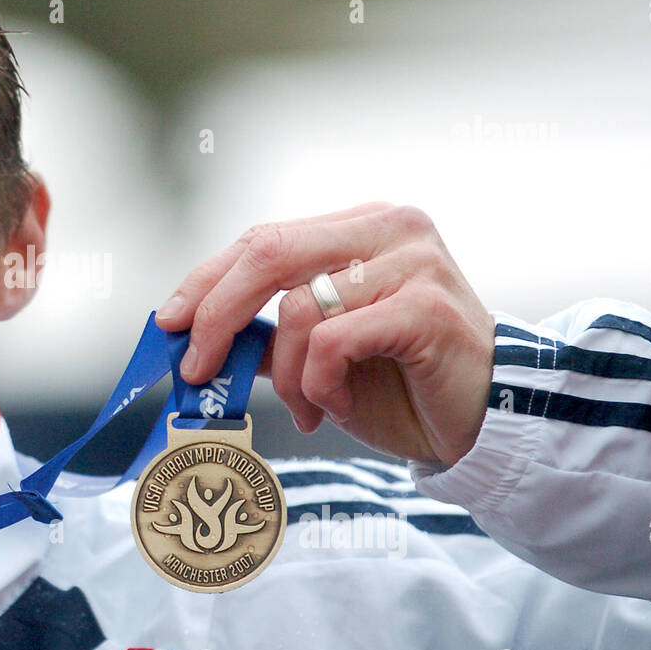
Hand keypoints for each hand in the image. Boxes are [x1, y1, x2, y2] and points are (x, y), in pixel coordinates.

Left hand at [155, 203, 494, 465]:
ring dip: (286, 376)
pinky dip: (320, 385)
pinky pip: (332, 342)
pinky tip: (340, 406)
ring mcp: (413, 261)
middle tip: (196, 366)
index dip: (207, 279)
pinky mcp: (428, 307)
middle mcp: (389, 228)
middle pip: (268, 252)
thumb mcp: (320, 352)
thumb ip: (267, 334)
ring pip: (298, 309)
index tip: (168, 321)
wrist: (482, 424)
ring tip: (310, 409)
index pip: (263, 238)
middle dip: (217, 313)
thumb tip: (190, 334)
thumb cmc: (400, 384)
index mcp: (360, 226)